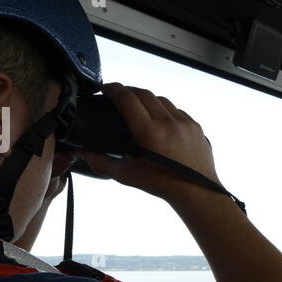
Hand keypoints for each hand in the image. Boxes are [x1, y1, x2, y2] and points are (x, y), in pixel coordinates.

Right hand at [78, 83, 222, 202]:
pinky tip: (159, 119)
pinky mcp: (195, 126)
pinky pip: (177, 110)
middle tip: (118, 95)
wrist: (198, 193)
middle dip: (128, 91)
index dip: (113, 89)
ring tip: (138, 106)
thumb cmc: (162, 185)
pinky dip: (164, 110)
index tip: (105, 88)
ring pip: (161, 100)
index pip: (127, 99)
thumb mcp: (128, 175)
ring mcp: (184, 122)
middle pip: (144, 94)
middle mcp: (168, 122)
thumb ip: (103, 163)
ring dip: (147, 99)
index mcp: (150, 132)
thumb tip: (83, 153)